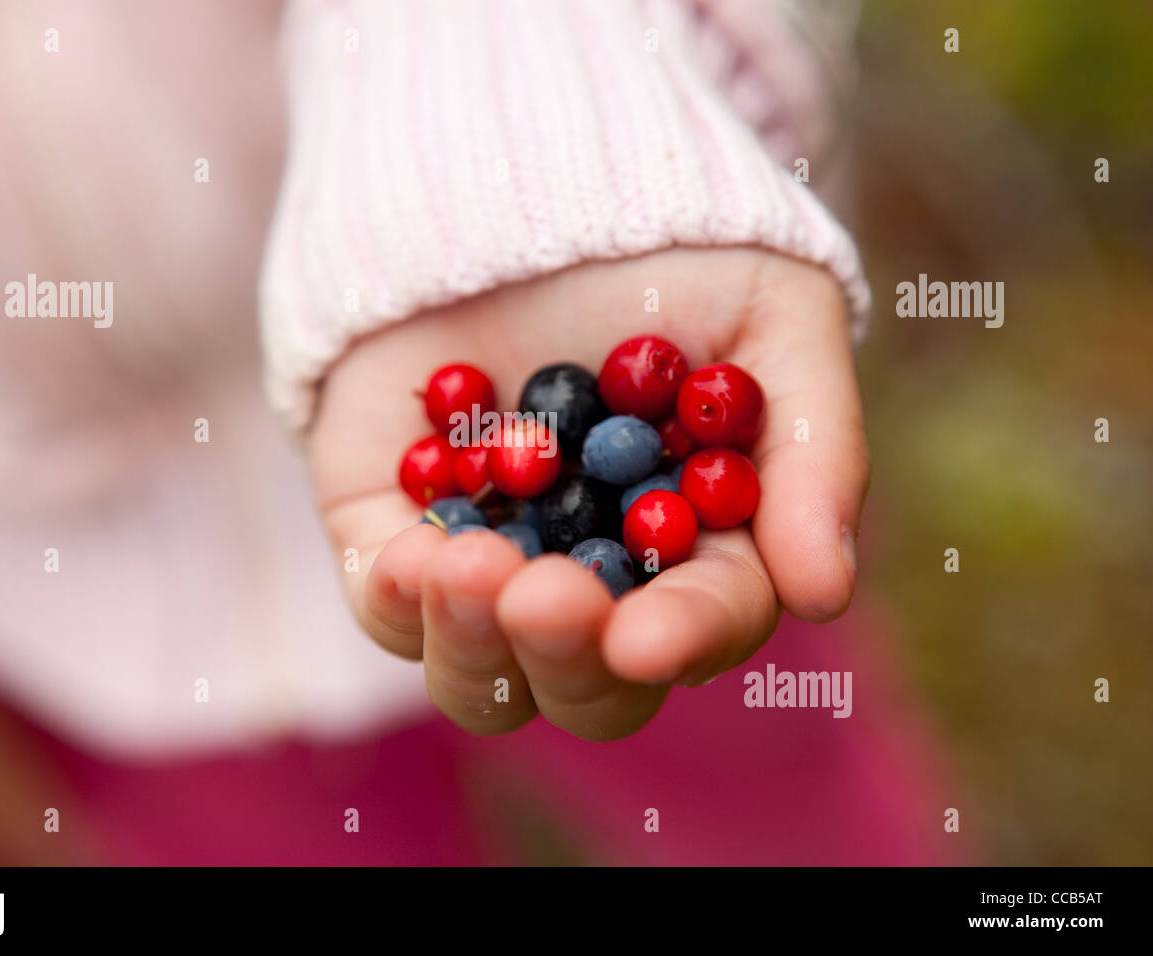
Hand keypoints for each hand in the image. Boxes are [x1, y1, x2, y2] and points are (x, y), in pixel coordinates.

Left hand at [309, 247, 869, 739]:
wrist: (534, 179)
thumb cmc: (677, 252)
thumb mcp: (776, 320)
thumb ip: (814, 453)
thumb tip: (824, 593)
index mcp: (692, 547)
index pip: (696, 623)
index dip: (680, 638)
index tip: (646, 636)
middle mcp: (592, 578)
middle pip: (584, 685)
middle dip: (567, 658)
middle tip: (549, 598)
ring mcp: (491, 563)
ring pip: (481, 676)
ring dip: (477, 644)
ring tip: (473, 565)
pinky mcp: (395, 529)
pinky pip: (385, 607)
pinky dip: (397, 598)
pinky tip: (414, 554)